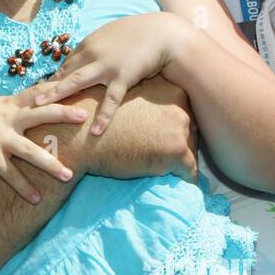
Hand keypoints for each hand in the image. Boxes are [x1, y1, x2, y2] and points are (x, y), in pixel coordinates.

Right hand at [0, 91, 88, 202]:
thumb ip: (9, 106)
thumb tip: (27, 103)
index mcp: (8, 104)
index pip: (38, 91)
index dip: (59, 87)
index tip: (79, 81)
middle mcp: (7, 118)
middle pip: (41, 113)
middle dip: (64, 114)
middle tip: (86, 116)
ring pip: (29, 151)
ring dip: (50, 164)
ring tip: (70, 176)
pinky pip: (10, 174)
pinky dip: (23, 187)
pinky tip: (36, 199)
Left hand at [34, 13, 190, 135]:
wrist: (164, 34)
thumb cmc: (140, 34)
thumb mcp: (113, 35)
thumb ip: (97, 47)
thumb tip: (86, 58)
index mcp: (89, 44)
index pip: (65, 63)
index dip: (51, 77)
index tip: (37, 90)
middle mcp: (93, 53)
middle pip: (63, 72)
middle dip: (43, 85)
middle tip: (24, 99)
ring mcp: (107, 66)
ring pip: (77, 82)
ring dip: (57, 94)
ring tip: (41, 108)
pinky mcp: (123, 77)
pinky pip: (111, 100)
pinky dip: (103, 115)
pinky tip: (95, 131)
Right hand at [63, 78, 199, 182]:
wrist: (82, 136)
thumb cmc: (97, 121)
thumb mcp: (128, 103)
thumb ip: (146, 106)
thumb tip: (154, 120)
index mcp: (168, 90)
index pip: (184, 112)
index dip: (175, 129)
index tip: (169, 141)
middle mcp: (179, 105)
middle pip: (191, 130)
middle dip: (182, 144)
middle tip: (172, 158)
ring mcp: (180, 127)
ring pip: (192, 150)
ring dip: (186, 162)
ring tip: (181, 174)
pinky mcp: (177, 149)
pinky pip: (191, 171)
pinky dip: (187, 179)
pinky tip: (181, 183)